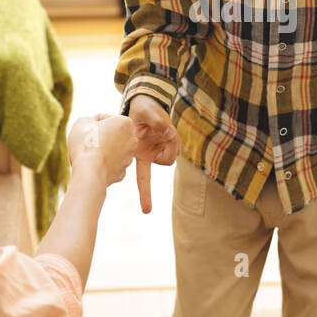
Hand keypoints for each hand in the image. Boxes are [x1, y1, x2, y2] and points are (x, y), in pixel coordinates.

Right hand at [67, 114, 135, 186]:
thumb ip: (91, 119)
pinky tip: (94, 164)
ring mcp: (128, 158)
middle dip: (102, 137)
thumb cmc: (86, 143)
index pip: (107, 118)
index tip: (87, 130)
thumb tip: (93, 125)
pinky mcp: (122, 172)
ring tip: (90, 153)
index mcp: (125, 123)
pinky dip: (103, 164)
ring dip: (103, 150)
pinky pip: (110, 165)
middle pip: (113, 134)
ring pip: (112, 150)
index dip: (94, 123)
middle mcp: (132, 140)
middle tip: (88, 142)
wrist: (89, 172)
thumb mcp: (83, 121)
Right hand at [127, 94, 179, 214]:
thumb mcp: (147, 111)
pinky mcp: (167, 147)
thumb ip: (158, 122)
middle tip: (166, 129)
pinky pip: (178, 147)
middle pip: (168, 160)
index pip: (142, 177)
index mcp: (138, 153)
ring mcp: (159, 153)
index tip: (147, 211)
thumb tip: (169, 133)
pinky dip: (176, 138)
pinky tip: (166, 130)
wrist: (146, 105)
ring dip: (174, 140)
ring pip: (175, 153)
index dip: (145, 193)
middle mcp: (148, 156)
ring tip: (163, 127)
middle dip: (171, 145)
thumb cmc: (142, 109)